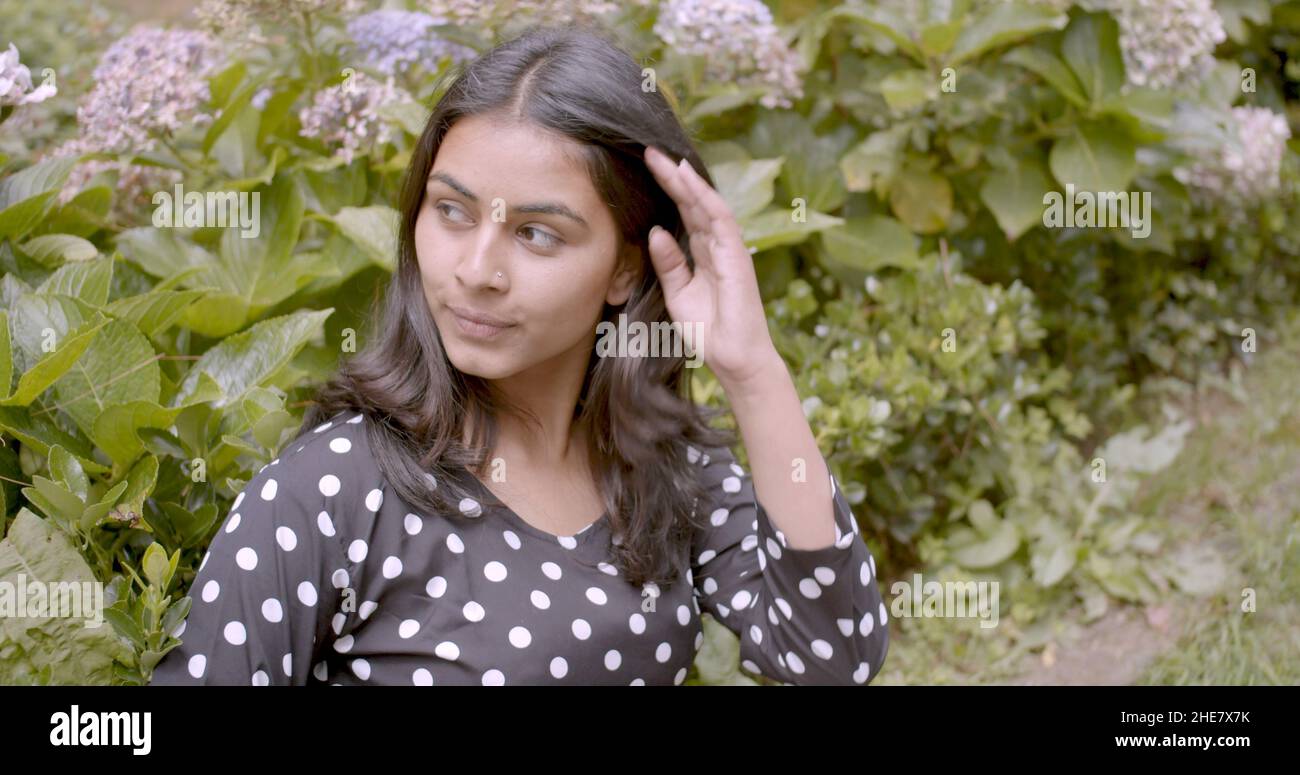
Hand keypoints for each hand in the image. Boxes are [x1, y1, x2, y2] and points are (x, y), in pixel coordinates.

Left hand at [643, 145, 780, 388]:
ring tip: (663, 157)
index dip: (665, 191)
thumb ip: (669, 263)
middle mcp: (716, 245)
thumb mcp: (678, 294)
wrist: (734, 358)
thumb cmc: (709, 331)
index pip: (683, 214)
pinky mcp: (737, 254)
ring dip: (685, 180)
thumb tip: (655, 231)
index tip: (642, 169)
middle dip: (671, 177)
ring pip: (706, 204)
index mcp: (702, 253)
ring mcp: (729, 248)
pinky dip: (704, 197)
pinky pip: (720, 219)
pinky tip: (687, 179)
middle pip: (692, 203)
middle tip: (647, 150)